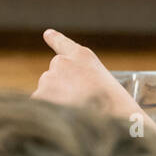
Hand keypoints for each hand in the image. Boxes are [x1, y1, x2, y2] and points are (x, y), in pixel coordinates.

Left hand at [32, 29, 148, 123]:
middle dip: (60, 91)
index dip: (55, 39)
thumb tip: (71, 94)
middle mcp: (62, 62)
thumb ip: (86, 82)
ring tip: (74, 114)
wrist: (108, 117)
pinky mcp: (40, 95)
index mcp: (82, 56)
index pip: (63, 44)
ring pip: (46, 93)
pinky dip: (48, 115)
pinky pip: (40, 107)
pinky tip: (63, 120)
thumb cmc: (115, 107)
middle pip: (53, 77)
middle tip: (76, 106)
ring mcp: (49, 78)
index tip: (48, 34)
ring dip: (55, 103)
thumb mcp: (106, 86)